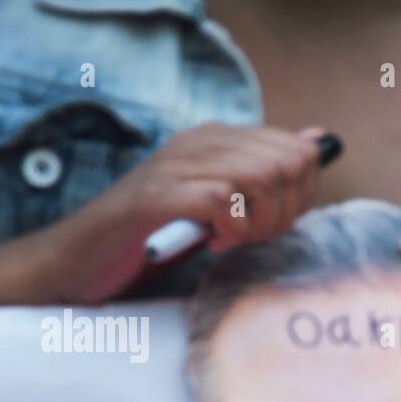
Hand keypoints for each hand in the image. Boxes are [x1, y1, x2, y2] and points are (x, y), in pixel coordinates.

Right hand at [40, 122, 330, 303]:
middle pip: (287, 162)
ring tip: (231, 241)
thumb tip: (317, 142)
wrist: (83, 262)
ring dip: (260, 222)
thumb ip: (265, 176)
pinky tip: (211, 243)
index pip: (298, 151)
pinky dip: (230, 229)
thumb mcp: (222, 206)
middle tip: (252, 237)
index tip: (273, 224)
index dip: (302, 196)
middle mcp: (196, 142)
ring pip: (260, 176)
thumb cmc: (156, 239)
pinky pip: (222, 200)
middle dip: (286, 211)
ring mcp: (174, 165)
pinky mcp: (156, 197)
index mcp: (216, 139)